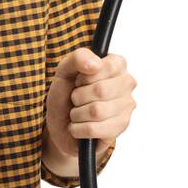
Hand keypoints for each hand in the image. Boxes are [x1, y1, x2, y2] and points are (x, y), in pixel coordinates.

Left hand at [44, 48, 135, 164]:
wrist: (60, 123)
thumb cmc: (65, 95)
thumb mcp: (64, 71)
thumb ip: (78, 58)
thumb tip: (96, 64)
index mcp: (117, 65)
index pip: (106, 66)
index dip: (85, 76)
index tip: (79, 81)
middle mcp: (127, 84)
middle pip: (100, 90)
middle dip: (78, 97)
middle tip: (76, 98)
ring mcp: (127, 106)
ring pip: (96, 111)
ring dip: (77, 114)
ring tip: (77, 113)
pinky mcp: (121, 127)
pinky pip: (93, 129)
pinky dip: (78, 129)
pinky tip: (79, 126)